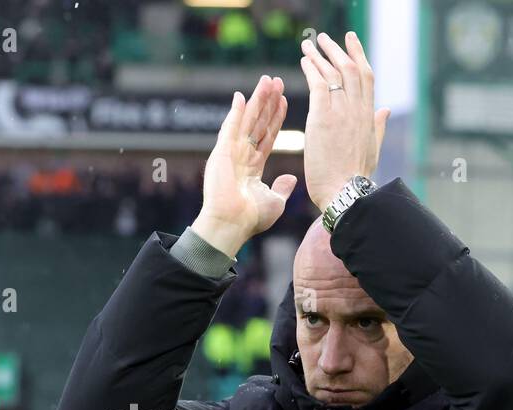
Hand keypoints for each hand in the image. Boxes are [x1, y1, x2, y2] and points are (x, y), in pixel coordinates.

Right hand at [190, 75, 296, 258]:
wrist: (231, 225)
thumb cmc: (250, 218)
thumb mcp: (275, 201)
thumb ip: (283, 187)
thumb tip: (292, 178)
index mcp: (252, 166)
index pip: (267, 135)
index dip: (276, 117)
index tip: (284, 100)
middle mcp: (241, 156)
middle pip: (258, 123)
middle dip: (268, 102)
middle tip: (277, 81)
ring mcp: (230, 153)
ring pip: (247, 121)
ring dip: (257, 100)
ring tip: (267, 81)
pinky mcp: (221, 153)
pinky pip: (229, 128)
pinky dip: (235, 112)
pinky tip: (241, 96)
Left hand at [299, 31, 389, 210]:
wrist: (346, 194)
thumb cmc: (356, 178)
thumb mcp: (372, 149)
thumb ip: (377, 126)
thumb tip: (385, 110)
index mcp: (369, 116)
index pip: (366, 77)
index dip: (359, 55)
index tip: (351, 41)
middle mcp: (357, 110)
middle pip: (351, 68)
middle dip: (338, 49)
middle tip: (325, 38)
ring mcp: (341, 113)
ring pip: (334, 72)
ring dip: (321, 55)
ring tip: (310, 44)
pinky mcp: (323, 119)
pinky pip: (319, 84)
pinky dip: (312, 69)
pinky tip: (304, 61)